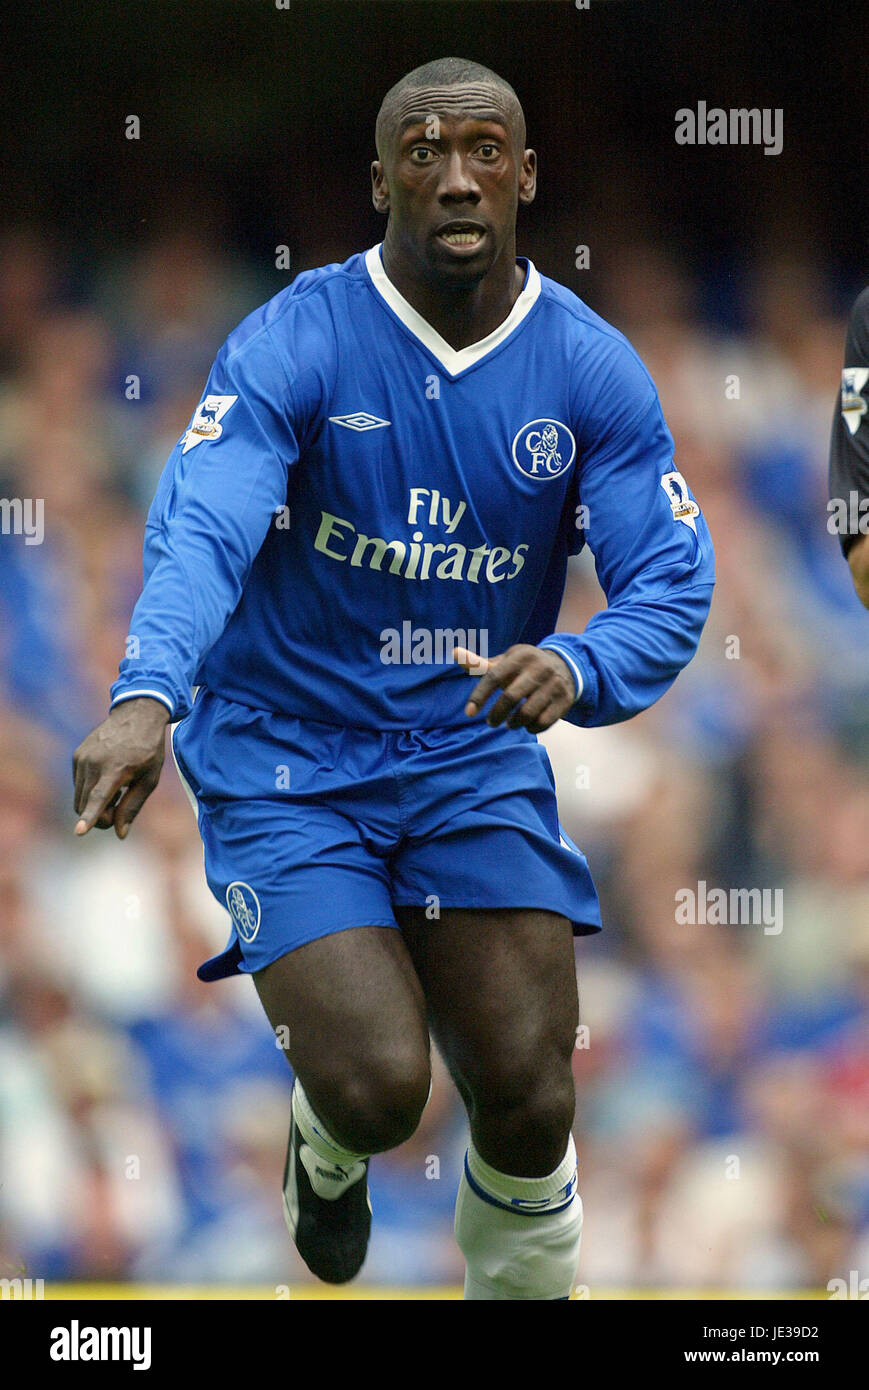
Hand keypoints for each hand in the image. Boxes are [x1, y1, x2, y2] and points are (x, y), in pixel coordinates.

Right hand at [72, 697, 170, 838]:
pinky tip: (108, 777)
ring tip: (117, 789)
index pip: (99, 798)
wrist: (136, 714)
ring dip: (94, 804)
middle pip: (86, 805)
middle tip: (119, 809)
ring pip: (79, 798)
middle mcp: (94, 762)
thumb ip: (132, 807)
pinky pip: (79, 785)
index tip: (79, 832)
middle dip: (100, 816)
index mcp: (116, 768)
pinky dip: (90, 790)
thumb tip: (119, 834)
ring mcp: (83, 757)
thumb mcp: (150, 779)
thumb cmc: (149, 750)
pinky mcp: (77, 755)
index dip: (90, 817)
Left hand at [452, 643, 576, 732]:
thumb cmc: (524, 667)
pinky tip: (527, 725)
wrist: (565, 666)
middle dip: (497, 714)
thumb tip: (454, 653)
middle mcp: (538, 668)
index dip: (479, 695)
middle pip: (511, 697)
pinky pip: (544, 722)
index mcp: (520, 656)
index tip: (469, 713)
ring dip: (514, 723)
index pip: (494, 677)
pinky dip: (531, 728)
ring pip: (528, 713)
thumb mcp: (506, 661)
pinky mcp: (565, 699)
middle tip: (490, 722)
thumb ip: (480, 664)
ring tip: (509, 723)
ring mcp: (554, 684)